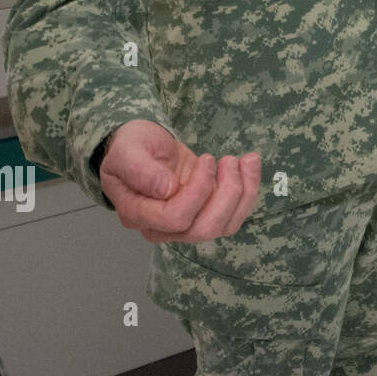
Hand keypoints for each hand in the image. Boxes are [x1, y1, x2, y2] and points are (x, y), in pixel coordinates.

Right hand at [99, 120, 261, 243]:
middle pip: (204, 228)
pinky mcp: (206, 214)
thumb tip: (165, 189)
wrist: (144, 147)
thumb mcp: (127, 150)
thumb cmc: (131, 147)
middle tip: (229, 160)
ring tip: (246, 160)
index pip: (174, 218)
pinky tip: (248, 166)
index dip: (197, 192)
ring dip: (243, 193)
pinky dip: (248, 191)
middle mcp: (162, 227)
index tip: (207, 159)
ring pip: (224, 226)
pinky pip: (234, 215)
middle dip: (227, 194)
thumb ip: (139, 170)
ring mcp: (186, 224)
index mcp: (138, 213)